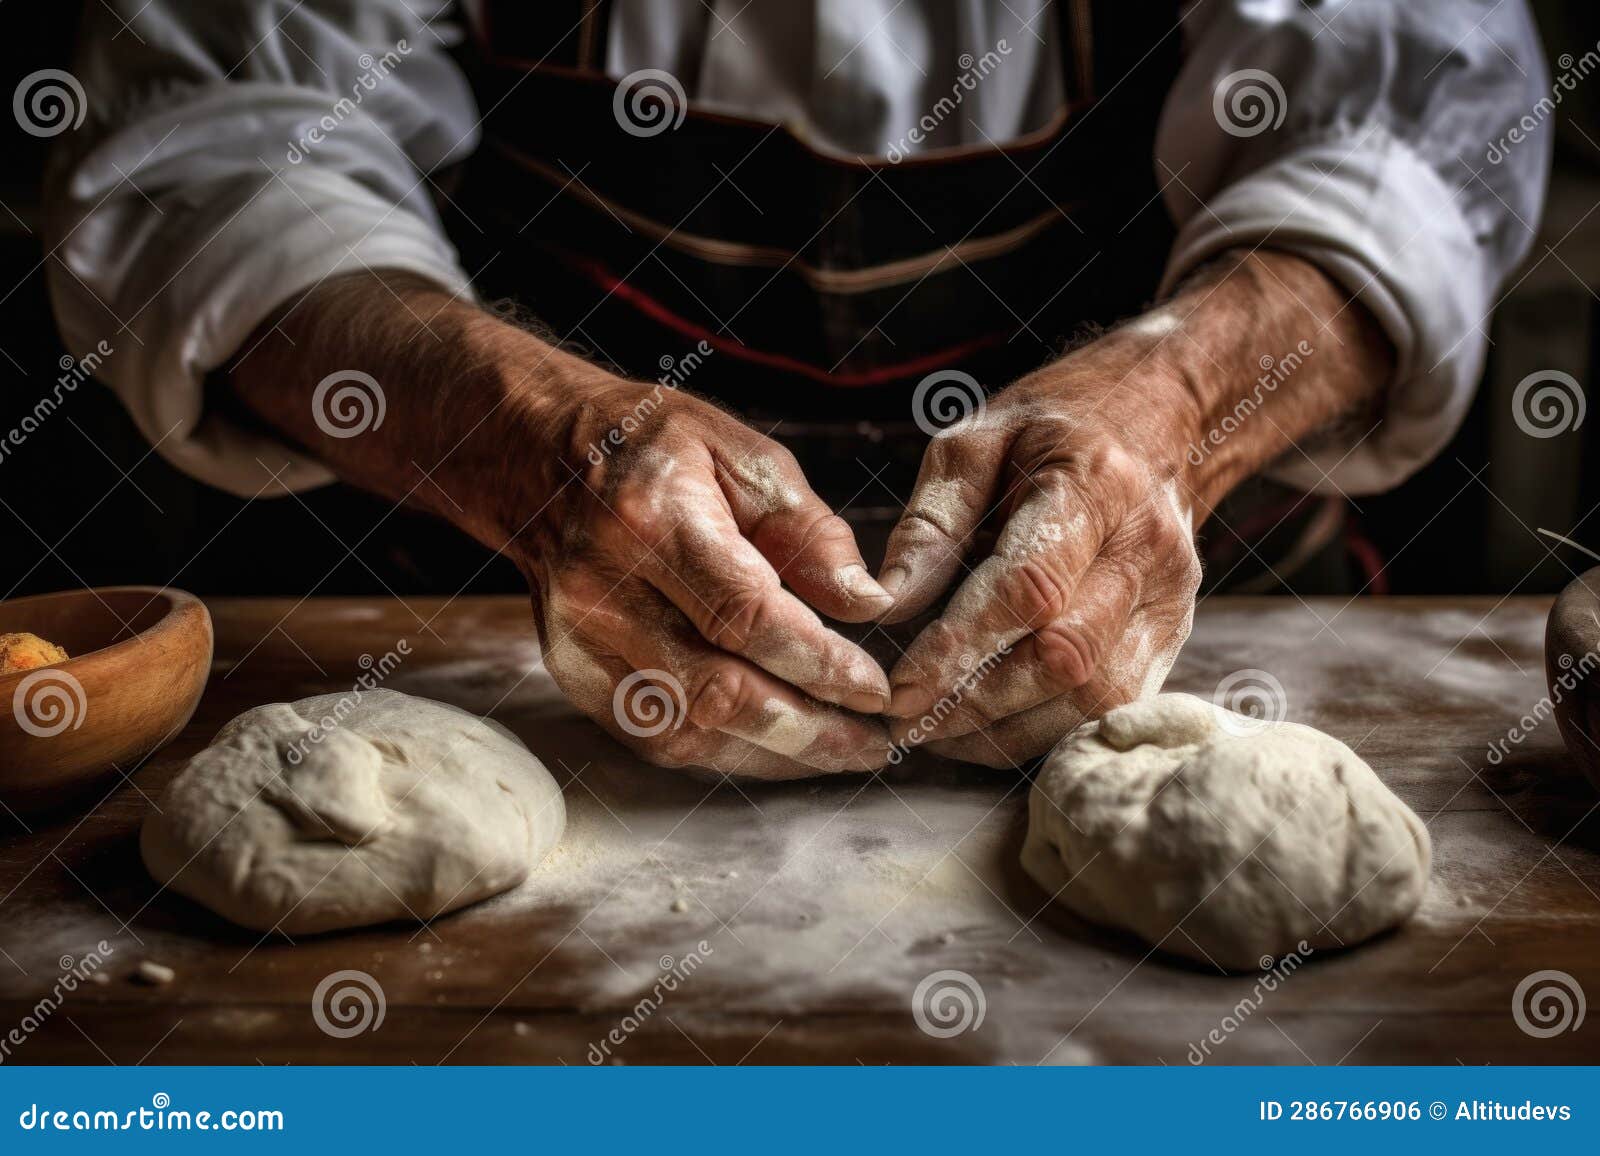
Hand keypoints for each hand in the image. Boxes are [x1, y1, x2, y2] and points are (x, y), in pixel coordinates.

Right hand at [515, 370, 895, 778]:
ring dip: (775, 753)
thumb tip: (868, 605)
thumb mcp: (743, 455)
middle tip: (873, 741)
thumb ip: (809, 532)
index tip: (876, 688)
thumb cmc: (653, 449)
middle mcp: (602, 590)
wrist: (540, 459)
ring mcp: (580, 642)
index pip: (743, 615)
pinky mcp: (575, 676)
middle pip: (715, 690)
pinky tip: (780, 743)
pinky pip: (660, 738)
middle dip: (808, 729)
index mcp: (650, 519)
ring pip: (688, 730)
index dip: (817, 663)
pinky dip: (728, 750)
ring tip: (841, 748)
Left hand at [877, 337, 1202, 766]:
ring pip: (1094, 699)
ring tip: (939, 731)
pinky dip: (1045, 730)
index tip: (901, 687)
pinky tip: (989, 727)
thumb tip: (884, 606)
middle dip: (976, 702)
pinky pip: (1113, 707)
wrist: (1158, 416)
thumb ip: (929, 524)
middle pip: (1065, 656)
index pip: (1029, 587)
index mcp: (1094, 485)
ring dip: (1008, 729)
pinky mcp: (1175, 635)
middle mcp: (1145, 548)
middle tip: (907, 720)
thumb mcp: (975, 443)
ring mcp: (1171, 598)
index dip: (961, 647)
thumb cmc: (1052, 428)